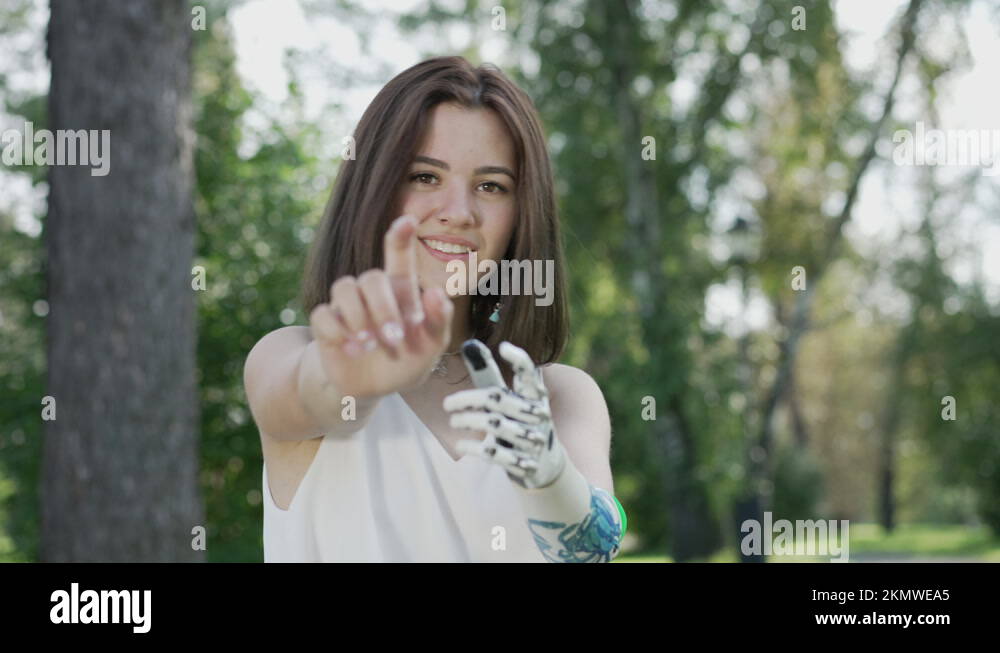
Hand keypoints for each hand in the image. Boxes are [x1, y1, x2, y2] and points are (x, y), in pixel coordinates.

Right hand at [308, 215, 453, 399]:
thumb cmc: (407, 359)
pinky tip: (353, 350)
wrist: (373, 389)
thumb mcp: (431, 345)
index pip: (399, 256)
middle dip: (384, 308)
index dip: (400, 236)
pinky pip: (323, 314)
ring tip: (371, 344)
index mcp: (401, 291)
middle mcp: (372, 292)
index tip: (407, 220)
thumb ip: (439, 320)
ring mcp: (347, 306)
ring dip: (359, 317)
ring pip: (344, 288)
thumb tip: (437, 293)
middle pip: (371, 278)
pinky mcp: (326, 324)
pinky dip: (338, 332)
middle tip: (396, 339)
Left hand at [443, 342, 566, 488]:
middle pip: (499, 398)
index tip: (503, 347)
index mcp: (535, 396)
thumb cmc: (520, 421)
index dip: (520, 360)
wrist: (544, 465)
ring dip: (469, 421)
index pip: (530, 374)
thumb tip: (469, 344)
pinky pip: (496, 454)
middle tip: (446, 404)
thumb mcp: (510, 397)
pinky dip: (474, 448)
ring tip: (453, 421)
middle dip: (469, 399)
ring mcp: (531, 439)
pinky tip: (460, 445)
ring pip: (495, 425)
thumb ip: (489, 375)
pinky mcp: (522, 462)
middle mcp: (535, 414)